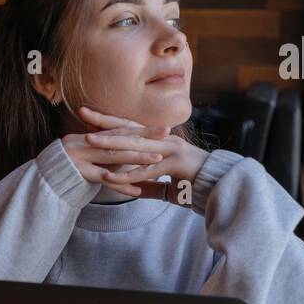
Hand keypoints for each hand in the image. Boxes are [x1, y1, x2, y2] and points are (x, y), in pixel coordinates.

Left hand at [76, 106, 209, 201]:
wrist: (221, 188)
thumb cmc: (193, 184)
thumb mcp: (165, 184)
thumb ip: (148, 185)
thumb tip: (131, 189)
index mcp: (162, 141)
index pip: (131, 127)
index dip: (110, 120)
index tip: (88, 114)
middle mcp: (165, 141)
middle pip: (130, 130)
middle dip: (105, 123)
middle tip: (82, 114)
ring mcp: (171, 151)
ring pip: (136, 146)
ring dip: (111, 144)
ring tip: (90, 142)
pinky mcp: (176, 167)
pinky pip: (147, 172)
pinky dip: (127, 176)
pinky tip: (109, 177)